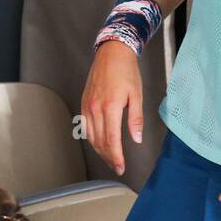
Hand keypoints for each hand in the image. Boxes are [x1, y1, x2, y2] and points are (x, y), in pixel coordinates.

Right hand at [81, 41, 143, 174]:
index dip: (116, 157)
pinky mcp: (84, 103)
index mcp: (110, 107)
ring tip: (110, 158)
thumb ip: (135, 119)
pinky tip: (98, 142)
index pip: (111, 140)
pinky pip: (85, 126)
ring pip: (90, 136)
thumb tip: (136, 139)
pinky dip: (91, 138)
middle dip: (108, 157)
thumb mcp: (136, 95)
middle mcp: (95, 108)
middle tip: (117, 167)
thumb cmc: (126, 71)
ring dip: (100, 150)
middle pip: (99, 141)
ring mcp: (87, 106)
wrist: (111, 53)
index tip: (121, 167)